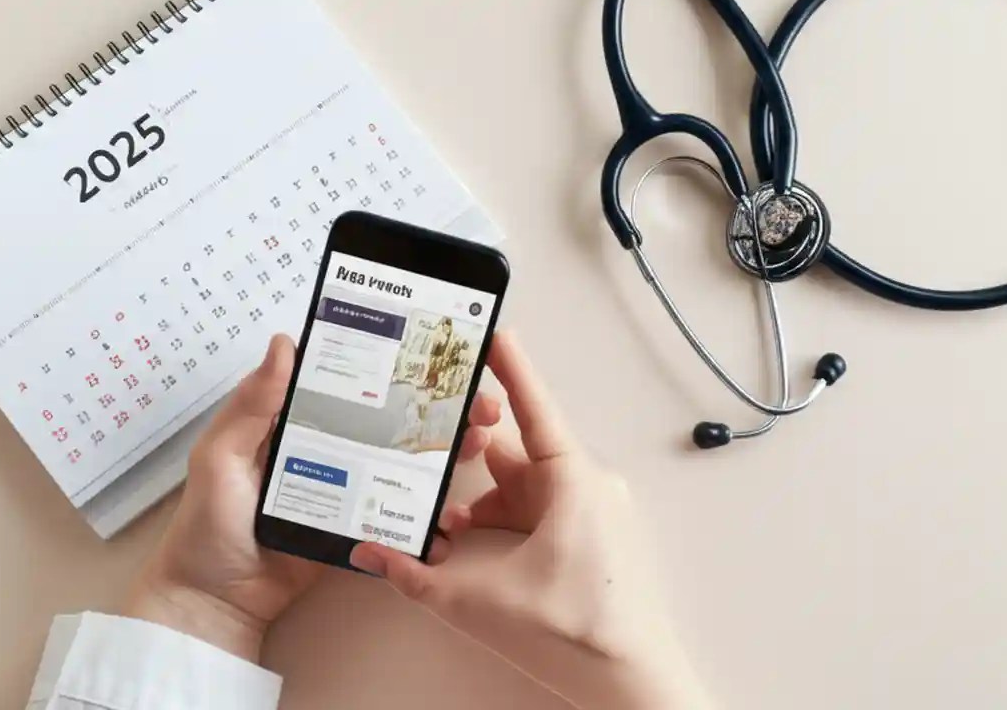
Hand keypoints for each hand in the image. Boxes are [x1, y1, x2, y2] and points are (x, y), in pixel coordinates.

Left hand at [125, 334, 500, 661]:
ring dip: (444, 457)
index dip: (396, 371)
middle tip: (479, 407)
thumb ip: (252, 405)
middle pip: (392, 424)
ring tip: (478, 445)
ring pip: (404, 468)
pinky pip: (397, 519)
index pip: (354, 386)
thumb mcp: (220, 456)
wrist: (214, 601)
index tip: (439, 361)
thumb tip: (285, 342)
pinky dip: (428, 518)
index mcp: (297, 423)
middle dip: (440, 412)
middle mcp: (328, 451)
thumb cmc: (208, 524)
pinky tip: (454, 516)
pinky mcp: (356, 533)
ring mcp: (347, 493)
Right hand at [351, 333, 714, 709]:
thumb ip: (417, 575)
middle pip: (522, 456)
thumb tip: (373, 554)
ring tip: (450, 530)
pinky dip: (512, 524)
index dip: (512, 367)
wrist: (633, 686)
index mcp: (574, 482)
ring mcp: (598, 514)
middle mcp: (591, 488)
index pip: (536, 408)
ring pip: (531, 489)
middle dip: (477, 463)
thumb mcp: (481, 602)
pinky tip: (480, 551)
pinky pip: (548, 513)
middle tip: (440, 449)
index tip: (495, 332)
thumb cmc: (578, 636)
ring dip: (490, 504)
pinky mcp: (597, 539)